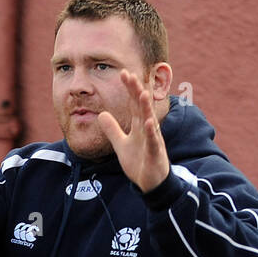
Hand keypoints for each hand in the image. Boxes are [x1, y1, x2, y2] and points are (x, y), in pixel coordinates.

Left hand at [97, 70, 169, 193]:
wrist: (150, 183)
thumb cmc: (139, 162)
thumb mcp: (121, 145)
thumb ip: (112, 130)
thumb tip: (101, 115)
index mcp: (139, 126)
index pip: (134, 104)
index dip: (129, 89)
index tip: (123, 73)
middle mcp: (148, 129)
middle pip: (141, 107)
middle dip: (136, 91)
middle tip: (130, 74)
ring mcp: (153, 140)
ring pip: (150, 120)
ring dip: (146, 107)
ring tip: (142, 92)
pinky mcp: (155, 153)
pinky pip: (153, 141)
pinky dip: (151, 132)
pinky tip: (148, 122)